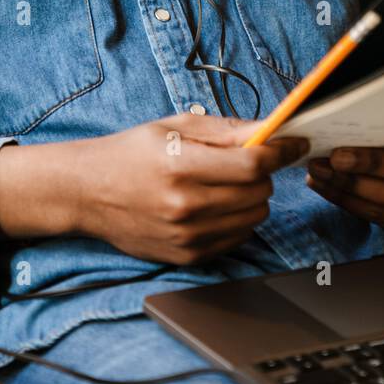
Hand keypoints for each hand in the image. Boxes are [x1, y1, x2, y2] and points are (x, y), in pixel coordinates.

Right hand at [77, 113, 309, 264]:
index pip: (252, 163)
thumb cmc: (132, 152)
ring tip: (227, 184)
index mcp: (181, 165)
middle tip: (246, 161)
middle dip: (262, 173)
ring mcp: (186, 236)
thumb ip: (226, 130)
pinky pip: (237, 238)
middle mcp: (184, 205)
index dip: (281, 151)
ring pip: (254, 217)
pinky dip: (238, 220)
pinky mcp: (187, 256)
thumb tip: (271, 130)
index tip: (295, 143)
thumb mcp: (175, 127)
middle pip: (258, 191)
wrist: (88, 192)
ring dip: (252, 198)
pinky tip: (216, 206)